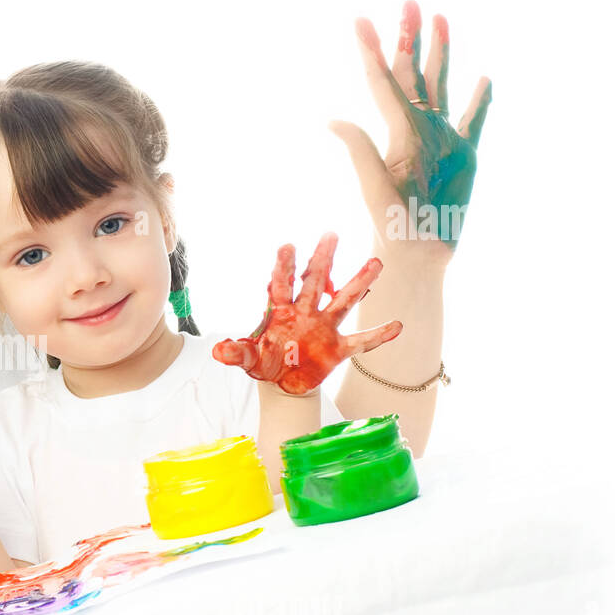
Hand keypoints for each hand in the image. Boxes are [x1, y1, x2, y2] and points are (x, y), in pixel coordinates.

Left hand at [212, 232, 402, 394]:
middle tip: (330, 234)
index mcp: (280, 311)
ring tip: (376, 262)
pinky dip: (378, 336)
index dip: (283, 267)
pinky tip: (397, 326)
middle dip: (322, 260)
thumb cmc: (265, 361)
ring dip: (359, 283)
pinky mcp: (337, 349)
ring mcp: (324, 328)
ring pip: (343, 301)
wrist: (283, 380)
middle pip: (315, 282)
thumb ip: (236, 353)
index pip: (281, 284)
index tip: (287, 246)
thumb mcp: (248, 359)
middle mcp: (305, 312)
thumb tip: (217, 352)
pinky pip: (360, 342)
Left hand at [330, 0, 492, 259]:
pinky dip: (479, 99)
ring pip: (441, 86)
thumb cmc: (393, 227)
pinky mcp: (465, 156)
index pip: (383, 83)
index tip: (361, 22)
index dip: (372, 51)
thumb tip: (331, 119)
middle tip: (409, 2)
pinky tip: (482, 78)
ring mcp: (443, 140)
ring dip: (440, 53)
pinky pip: (474, 120)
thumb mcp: (375, 187)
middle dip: (410, 38)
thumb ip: (360, 150)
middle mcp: (419, 130)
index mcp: (399, 132)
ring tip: (439, 19)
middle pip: (414, 74)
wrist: (419, 254)